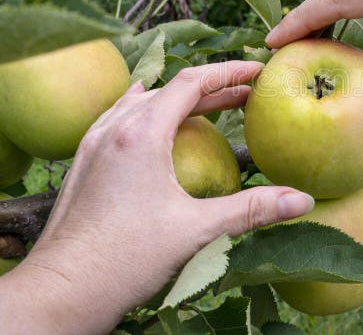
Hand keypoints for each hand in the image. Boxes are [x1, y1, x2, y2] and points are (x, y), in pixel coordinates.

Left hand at [0, 61, 314, 333]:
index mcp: (140, 134)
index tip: (258, 71)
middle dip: (211, 88)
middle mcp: (113, 128)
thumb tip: (302, 201)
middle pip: (168, 89)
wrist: (60, 291)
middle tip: (247, 93)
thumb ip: (251, 210)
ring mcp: (92, 144)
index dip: (228, 72)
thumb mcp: (196, 230)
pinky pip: (118, 118)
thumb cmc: (125, 259)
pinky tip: (148, 119)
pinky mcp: (83, 163)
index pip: (191, 83)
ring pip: (141, 101)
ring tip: (208, 105)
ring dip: (178, 98)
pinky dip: (146, 110)